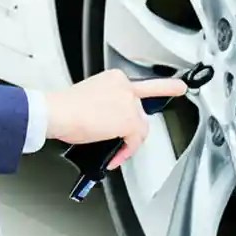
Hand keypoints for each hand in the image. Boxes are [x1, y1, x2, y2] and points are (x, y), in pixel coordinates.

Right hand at [45, 69, 187, 168]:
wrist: (56, 112)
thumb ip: (108, 104)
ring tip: (114, 151)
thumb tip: (110, 122)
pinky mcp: (129, 119)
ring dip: (129, 143)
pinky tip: (115, 156)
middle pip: (140, 112)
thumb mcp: (90, 97)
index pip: (141, 87)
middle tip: (122, 144)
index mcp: (115, 78)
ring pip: (140, 127)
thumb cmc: (64, 108)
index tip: (180, 87)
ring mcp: (128, 102)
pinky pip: (135, 140)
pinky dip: (126, 152)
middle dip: (132, 130)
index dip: (164, 88)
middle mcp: (124, 86)